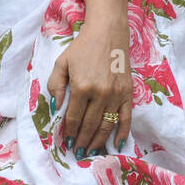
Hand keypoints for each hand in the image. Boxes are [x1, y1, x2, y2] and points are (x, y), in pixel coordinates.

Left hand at [46, 13, 131, 156]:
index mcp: (82, 87)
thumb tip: (55, 107)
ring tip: (90, 151)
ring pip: (106, 126)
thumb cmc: (82, 47)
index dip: (69, 132)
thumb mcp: (62, 63)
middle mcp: (100, 94)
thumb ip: (55, 85)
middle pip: (89, 125)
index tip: (66, 141)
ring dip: (98, 141)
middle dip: (82, 141)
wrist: (108, 32)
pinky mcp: (128, 93)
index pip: (74, 118)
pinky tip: (116, 143)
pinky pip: (126, 117)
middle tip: (77, 151)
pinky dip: (122, 132)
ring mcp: (116, 94)